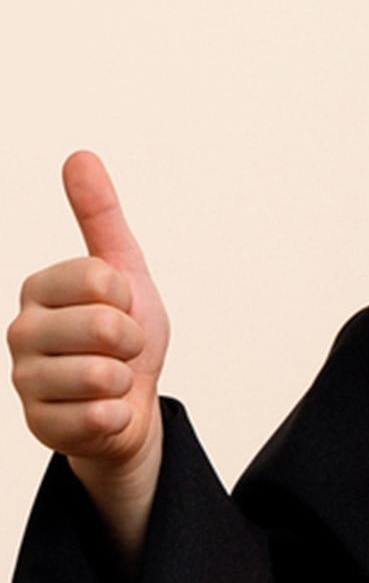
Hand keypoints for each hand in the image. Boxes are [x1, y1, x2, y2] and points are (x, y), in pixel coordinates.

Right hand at [7, 151, 169, 564]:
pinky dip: (118, 414)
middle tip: (120, 349)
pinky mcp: (40, 427)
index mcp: (40, 288)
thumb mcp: (124, 269)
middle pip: (105, 327)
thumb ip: (100, 215)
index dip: (128, 296)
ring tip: (111, 379)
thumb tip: (79, 155)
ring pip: (102, 375)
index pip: (100, 278)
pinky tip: (105, 410)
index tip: (121, 306)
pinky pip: (100, 416)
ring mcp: (26, 381)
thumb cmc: (124, 335)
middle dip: (132, 341)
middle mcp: (22, 332)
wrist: (130, 403)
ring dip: (126, 379)